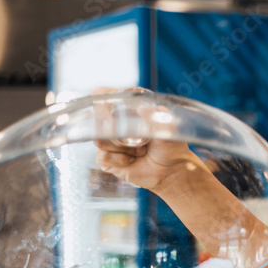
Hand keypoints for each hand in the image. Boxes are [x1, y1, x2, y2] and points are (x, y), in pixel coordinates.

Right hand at [91, 86, 205, 192]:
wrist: (171, 171)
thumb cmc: (171, 147)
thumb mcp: (169, 128)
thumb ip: (156, 115)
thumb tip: (141, 109)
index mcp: (127, 109)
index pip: (101, 96)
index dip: (100, 104)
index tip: (110, 119)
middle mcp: (115, 123)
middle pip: (96, 120)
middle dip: (113, 131)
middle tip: (130, 140)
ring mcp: (110, 141)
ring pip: (100, 140)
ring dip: (122, 147)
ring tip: (140, 150)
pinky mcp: (108, 159)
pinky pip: (102, 156)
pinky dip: (119, 159)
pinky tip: (131, 160)